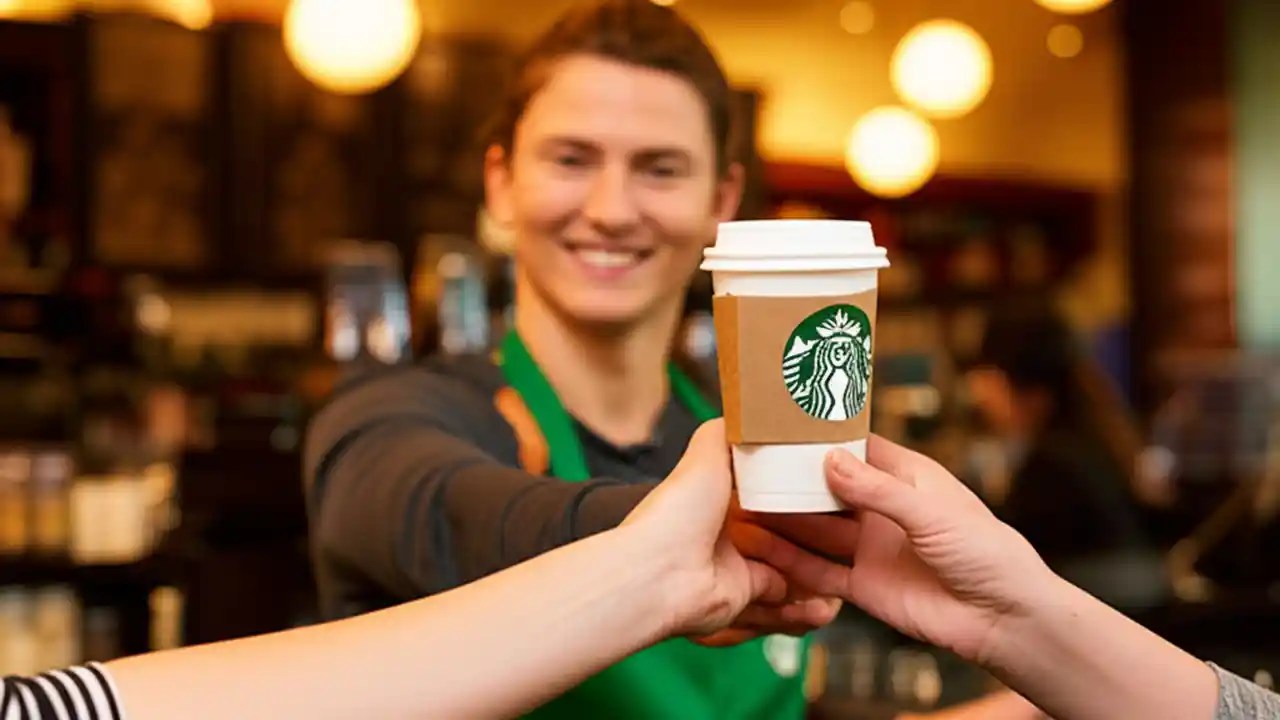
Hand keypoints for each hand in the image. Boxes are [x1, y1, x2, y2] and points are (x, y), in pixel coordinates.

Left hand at [622, 420, 841, 639]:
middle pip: (781, 526)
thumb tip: (748, 405)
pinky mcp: (743, 596)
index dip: (795, 481)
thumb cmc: (678, 511)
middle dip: (816, 526)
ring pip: (788, 565)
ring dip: (819, 567)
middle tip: (852, 518)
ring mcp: (734, 564)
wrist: (660, 573)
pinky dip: (807, 602)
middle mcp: (724, 528)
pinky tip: (832, 597)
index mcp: (718, 493)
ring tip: (854, 556)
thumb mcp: (706, 451)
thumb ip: (728, 429)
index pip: (765, 484)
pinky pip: (783, 601)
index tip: (831, 475)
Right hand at [763, 435, 1053, 663]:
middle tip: (750, 466)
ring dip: (784, 520)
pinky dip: (791, 562)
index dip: (822, 438)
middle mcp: (884, 510)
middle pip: (828, 488)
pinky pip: (820, 571)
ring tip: (744, 506)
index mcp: (908, 477)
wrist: (1005, 620)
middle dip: (793, 479)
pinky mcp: (864, 586)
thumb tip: (829, 461)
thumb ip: (878, 491)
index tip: (782, 424)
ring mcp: (871, 548)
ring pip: (817, 529)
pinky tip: (760, 550)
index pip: (857, 447)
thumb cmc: (987, 553)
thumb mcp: (932, 512)